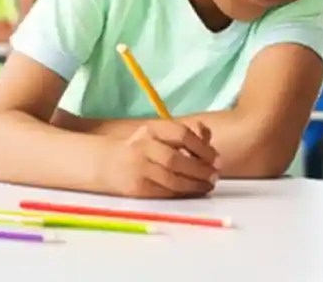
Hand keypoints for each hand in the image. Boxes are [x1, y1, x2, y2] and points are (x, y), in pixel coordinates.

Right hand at [102, 120, 220, 198]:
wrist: (106, 164)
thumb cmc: (141, 149)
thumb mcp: (159, 134)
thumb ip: (184, 134)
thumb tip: (209, 139)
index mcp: (152, 129)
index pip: (181, 134)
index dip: (202, 147)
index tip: (216, 159)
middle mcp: (143, 146)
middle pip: (176, 159)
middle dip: (200, 170)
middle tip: (215, 176)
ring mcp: (138, 168)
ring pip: (171, 179)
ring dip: (194, 184)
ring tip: (208, 186)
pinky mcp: (136, 187)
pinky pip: (164, 192)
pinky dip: (182, 193)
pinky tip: (192, 192)